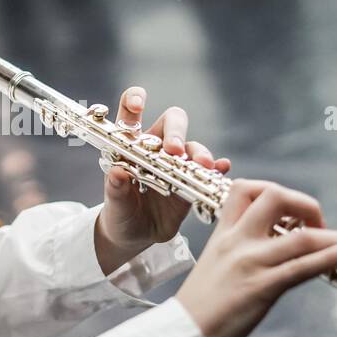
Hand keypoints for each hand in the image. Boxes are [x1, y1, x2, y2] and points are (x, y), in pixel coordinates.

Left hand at [93, 85, 229, 273]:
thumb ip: (115, 190)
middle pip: (172, 122)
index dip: (134, 100)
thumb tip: (117, 173)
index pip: (130, 113)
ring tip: (203, 166)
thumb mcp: (114, 206)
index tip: (139, 104)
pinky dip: (217, 166)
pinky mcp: (191, 180)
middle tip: (174, 150)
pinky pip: (208, 168)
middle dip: (176, 131)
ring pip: (192, 145)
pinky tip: (221, 168)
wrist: (135, 235)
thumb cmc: (120, 213)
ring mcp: (176, 163)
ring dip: (199, 152)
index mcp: (130, 145)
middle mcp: (156, 148)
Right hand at [175, 180, 336, 336]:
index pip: (244, 188)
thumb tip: (267, 249)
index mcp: (223, 234)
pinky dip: (335, 255)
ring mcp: (251, 262)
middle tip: (317, 225)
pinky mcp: (264, 287)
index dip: (272, 190)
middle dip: (305, 205)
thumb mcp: (213, 265)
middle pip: (276, 197)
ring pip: (301, 236)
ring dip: (334, 236)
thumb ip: (236, 250)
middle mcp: (237, 241)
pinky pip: (305, 266)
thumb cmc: (198, 307)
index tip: (288, 210)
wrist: (183, 334)